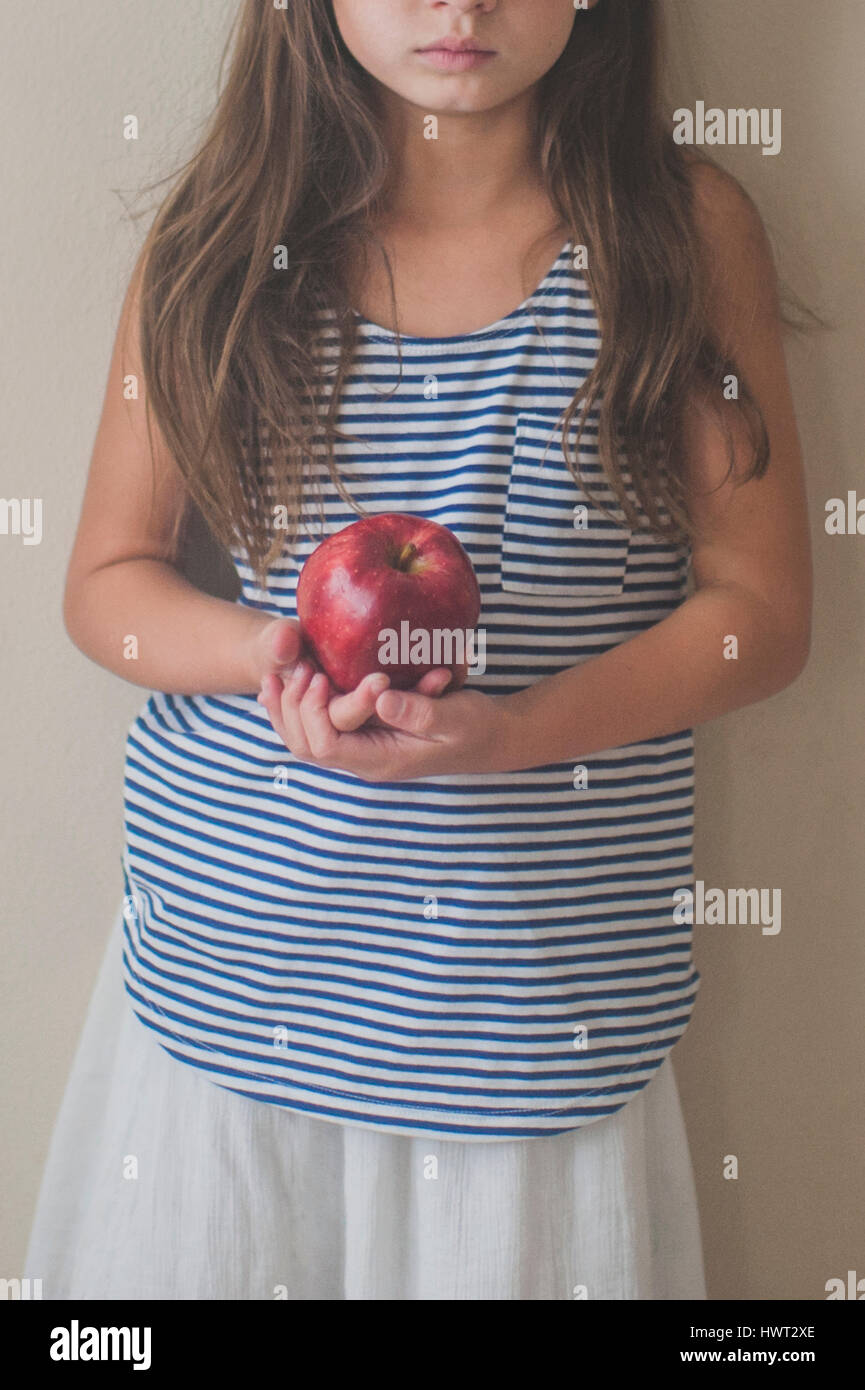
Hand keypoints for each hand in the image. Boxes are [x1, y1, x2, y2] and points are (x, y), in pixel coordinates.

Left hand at [258, 662, 511, 780]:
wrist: (493, 738)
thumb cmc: (477, 728)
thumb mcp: (456, 718)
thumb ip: (419, 712)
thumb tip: (380, 698)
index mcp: (382, 759)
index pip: (327, 746)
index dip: (314, 712)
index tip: (322, 676)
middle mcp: (365, 759)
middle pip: (306, 746)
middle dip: (292, 708)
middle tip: (298, 668)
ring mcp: (363, 748)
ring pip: (307, 738)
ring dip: (289, 706)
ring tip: (280, 672)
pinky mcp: (366, 732)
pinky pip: (322, 725)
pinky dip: (303, 704)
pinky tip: (293, 679)